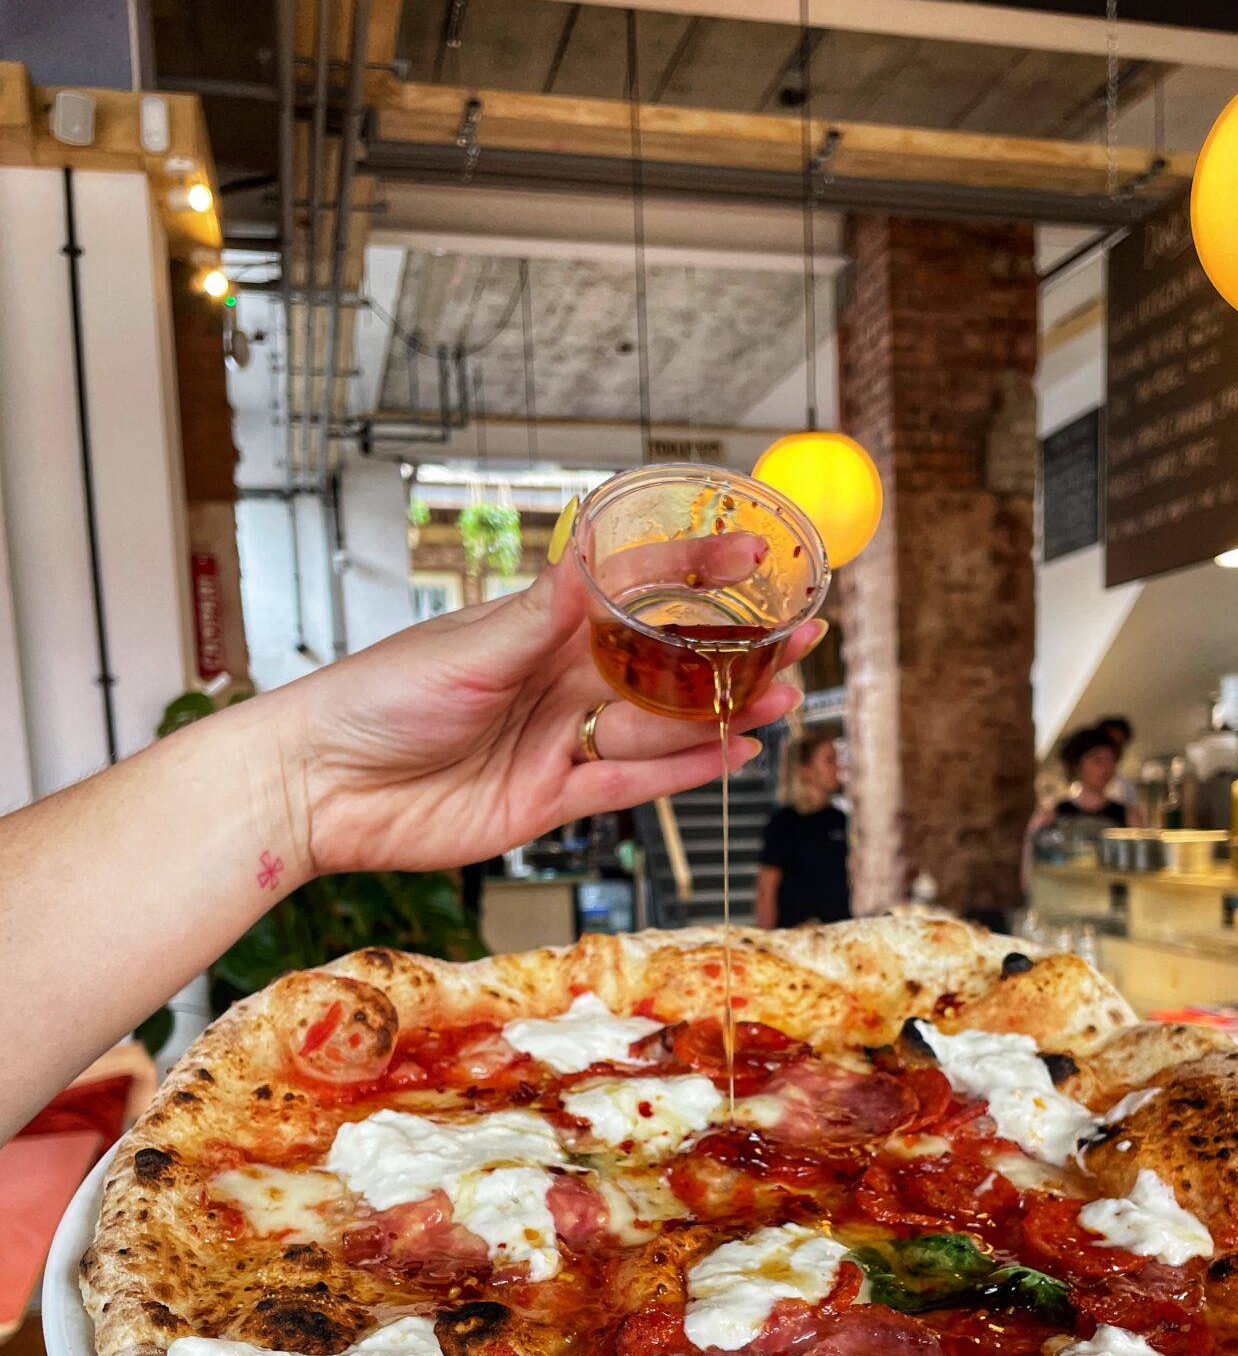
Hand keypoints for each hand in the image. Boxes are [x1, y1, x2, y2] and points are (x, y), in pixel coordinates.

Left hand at [271, 536, 818, 878]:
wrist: (319, 788)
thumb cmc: (373, 698)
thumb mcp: (462, 650)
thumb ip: (539, 618)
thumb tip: (593, 562)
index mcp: (539, 624)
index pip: (634, 587)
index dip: (696, 571)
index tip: (756, 556)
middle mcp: (558, 679)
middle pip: (665, 663)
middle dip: (732, 651)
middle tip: (800, 636)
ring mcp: (559, 740)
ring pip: (660, 727)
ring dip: (722, 713)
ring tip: (782, 697)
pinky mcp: (551, 800)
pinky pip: (632, 785)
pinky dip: (684, 773)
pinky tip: (734, 754)